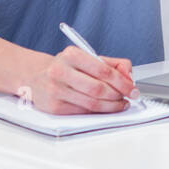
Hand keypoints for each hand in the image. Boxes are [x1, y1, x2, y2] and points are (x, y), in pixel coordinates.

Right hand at [22, 46, 137, 113]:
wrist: (36, 76)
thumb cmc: (66, 67)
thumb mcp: (88, 58)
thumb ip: (113, 64)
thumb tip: (129, 76)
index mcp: (71, 55)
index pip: (103, 70)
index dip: (122, 82)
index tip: (132, 88)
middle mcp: (60, 71)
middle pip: (98, 89)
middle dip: (118, 95)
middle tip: (128, 97)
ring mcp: (55, 90)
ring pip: (92, 104)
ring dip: (111, 106)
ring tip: (120, 104)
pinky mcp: (54, 107)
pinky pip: (83, 112)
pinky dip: (98, 112)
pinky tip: (105, 108)